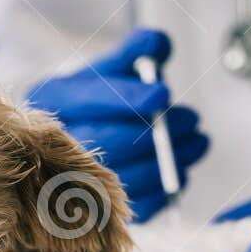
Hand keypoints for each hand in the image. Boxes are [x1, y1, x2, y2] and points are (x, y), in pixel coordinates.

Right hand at [28, 28, 208, 221]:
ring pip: (122, 175)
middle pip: (105, 140)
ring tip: (197, 142)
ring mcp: (71, 178)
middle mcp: (55, 140)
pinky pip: (131, 206)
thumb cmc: (104, 99)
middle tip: (191, 119)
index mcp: (53, 97)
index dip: (126, 98)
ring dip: (167, 162)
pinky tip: (180, 170)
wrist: (88, 135)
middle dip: (155, 132)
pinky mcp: (97, 207)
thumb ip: (137, 52)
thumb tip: (156, 44)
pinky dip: (162, 190)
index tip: (162, 95)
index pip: (88, 99)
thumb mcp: (116, 67)